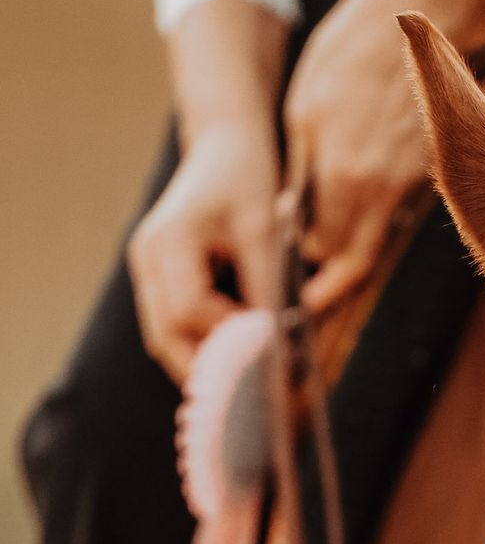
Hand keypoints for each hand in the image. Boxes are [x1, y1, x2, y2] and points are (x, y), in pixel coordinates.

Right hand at [128, 114, 282, 383]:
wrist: (225, 144)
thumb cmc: (248, 180)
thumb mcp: (264, 231)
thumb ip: (265, 288)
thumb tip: (277, 350)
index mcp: (169, 240)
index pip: (188, 309)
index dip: (228, 337)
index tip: (270, 353)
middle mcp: (148, 259)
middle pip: (166, 336)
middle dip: (210, 372)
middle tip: (258, 400)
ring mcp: (148, 270)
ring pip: (165, 338)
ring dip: (204, 367)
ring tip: (249, 391)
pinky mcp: (159, 278)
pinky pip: (173, 327)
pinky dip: (202, 348)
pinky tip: (238, 365)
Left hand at [282, 0, 484, 314]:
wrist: (409, 18)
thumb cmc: (348, 57)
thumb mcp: (306, 113)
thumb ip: (305, 175)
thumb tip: (295, 222)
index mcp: (344, 175)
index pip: (325, 252)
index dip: (306, 277)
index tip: (289, 301)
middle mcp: (380, 189)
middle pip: (354, 261)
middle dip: (329, 284)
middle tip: (305, 307)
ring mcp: (408, 183)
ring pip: (374, 242)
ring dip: (348, 260)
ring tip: (322, 275)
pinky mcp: (425, 172)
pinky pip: (391, 216)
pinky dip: (368, 228)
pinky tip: (350, 226)